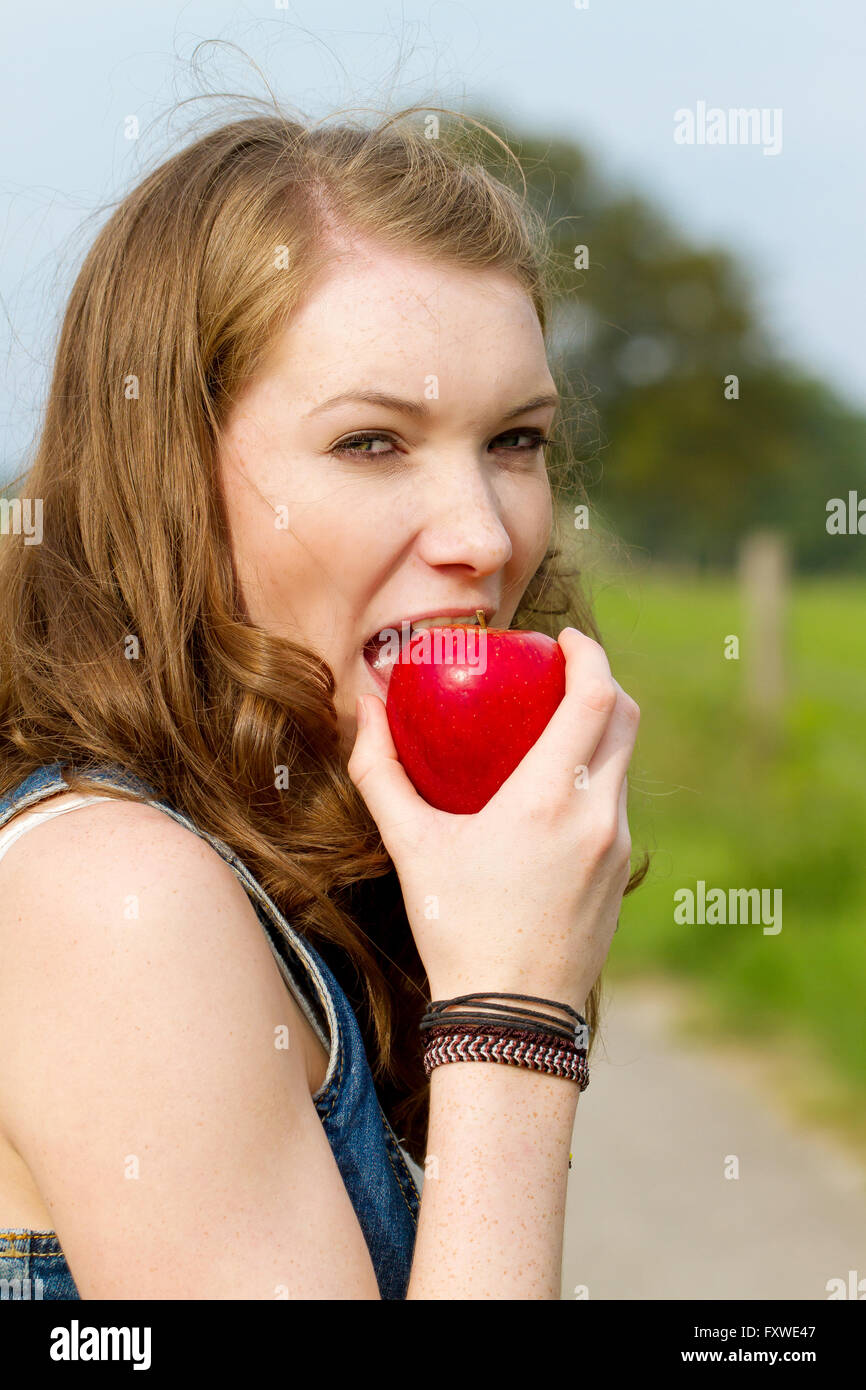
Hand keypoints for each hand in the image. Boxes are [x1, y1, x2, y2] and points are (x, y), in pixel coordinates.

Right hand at [347, 627, 638, 1012]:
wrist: (512, 1019)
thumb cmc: (455, 929)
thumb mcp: (411, 846)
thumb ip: (381, 771)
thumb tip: (363, 707)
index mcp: (552, 797)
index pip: (597, 696)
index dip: (590, 654)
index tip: (563, 639)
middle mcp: (598, 814)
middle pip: (626, 719)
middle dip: (601, 682)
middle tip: (560, 673)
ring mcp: (618, 847)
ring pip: (624, 764)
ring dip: (599, 732)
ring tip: (550, 730)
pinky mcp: (622, 876)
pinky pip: (616, 804)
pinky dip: (595, 778)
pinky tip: (553, 795)